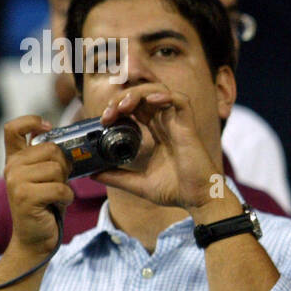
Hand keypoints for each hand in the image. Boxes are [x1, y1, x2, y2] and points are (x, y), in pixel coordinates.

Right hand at [2, 115, 72, 257]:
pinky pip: (60, 188)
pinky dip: (67, 197)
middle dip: (64, 165)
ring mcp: (16, 181)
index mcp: (15, 159)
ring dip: (65, 184)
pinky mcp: (25, 197)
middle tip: (58, 183)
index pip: (13, 128)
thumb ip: (50, 158)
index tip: (48, 127)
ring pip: (57, 168)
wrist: (34, 238)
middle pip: (51, 149)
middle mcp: (11, 168)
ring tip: (55, 196)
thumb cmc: (46, 205)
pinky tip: (58, 204)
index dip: (31, 122)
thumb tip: (71, 142)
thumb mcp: (46, 177)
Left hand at [92, 84, 218, 210]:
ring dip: (138, 94)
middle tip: (108, 114)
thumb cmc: (175, 191)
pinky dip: (165, 95)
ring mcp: (178, 123)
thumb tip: (92, 174)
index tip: (104, 121)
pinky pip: (180, 100)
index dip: (118, 107)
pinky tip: (151, 101)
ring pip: (158, 91)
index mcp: (158, 132)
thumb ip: (117, 177)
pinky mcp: (188, 126)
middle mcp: (167, 123)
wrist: (198, 199)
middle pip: (143, 95)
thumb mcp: (138, 183)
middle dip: (122, 98)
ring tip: (123, 106)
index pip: (136, 108)